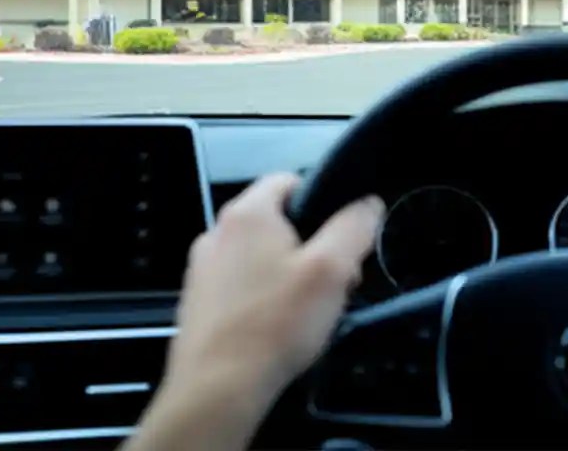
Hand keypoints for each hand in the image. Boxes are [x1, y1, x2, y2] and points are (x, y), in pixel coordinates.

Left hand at [129, 175, 382, 450]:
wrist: (218, 388)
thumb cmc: (273, 326)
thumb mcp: (332, 270)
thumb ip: (354, 227)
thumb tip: (368, 204)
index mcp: (248, 214)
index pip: (289, 179)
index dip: (322, 198)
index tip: (341, 231)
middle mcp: (217, 234)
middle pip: (276, 222)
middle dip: (310, 244)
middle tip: (333, 278)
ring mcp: (203, 270)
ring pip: (259, 256)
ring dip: (286, 273)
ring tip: (307, 309)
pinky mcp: (199, 303)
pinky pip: (241, 287)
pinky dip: (263, 299)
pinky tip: (278, 327)